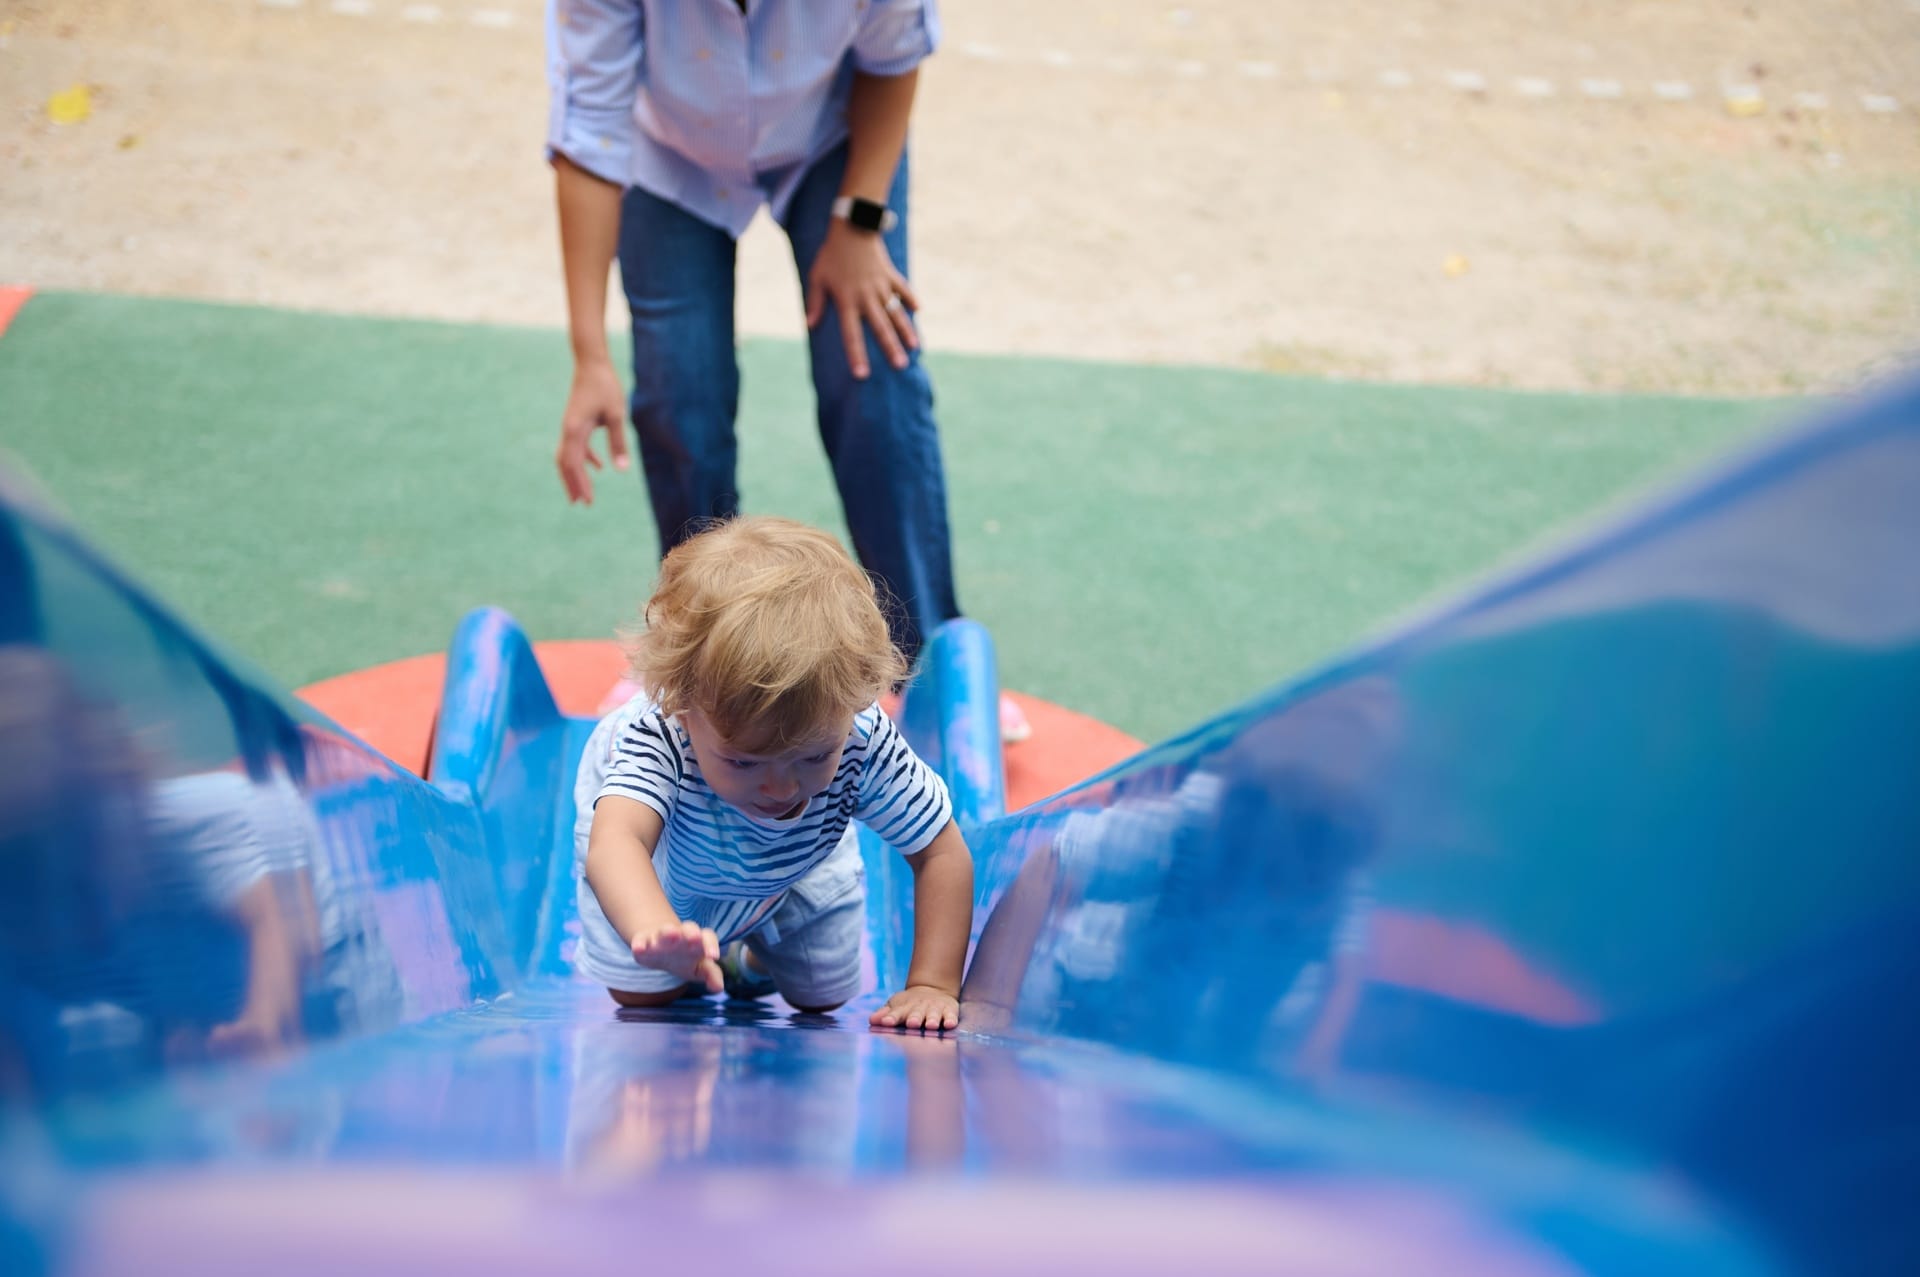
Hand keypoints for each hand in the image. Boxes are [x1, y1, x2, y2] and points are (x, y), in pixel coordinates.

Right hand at [556, 357, 629, 504]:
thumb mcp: (616, 414)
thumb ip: (618, 441)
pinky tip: (599, 467)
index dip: (580, 484)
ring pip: (568, 457)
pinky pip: (576, 446)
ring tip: (582, 493)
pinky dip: (585, 459)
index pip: (574, 464)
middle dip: (573, 484)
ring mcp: (570, 426)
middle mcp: (567, 430)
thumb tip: (622, 468)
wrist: (592, 364)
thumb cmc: (605, 387)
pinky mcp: (575, 422)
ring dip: (575, 475)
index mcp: (574, 430)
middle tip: (581, 504)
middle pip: (566, 464)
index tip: (587, 501)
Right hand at [632, 920, 722, 993]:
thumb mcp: (699, 968)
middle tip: (695, 937)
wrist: (660, 949)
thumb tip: (718, 988)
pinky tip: (639, 948)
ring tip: (671, 934)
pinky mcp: (643, 941)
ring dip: (668, 932)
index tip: (714, 956)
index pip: (708, 937)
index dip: (711, 945)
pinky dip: (640, 943)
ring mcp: (661, 936)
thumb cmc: (685, 958)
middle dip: (692, 932)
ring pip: (665, 931)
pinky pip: (641, 940)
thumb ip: (711, 975)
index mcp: (698, 941)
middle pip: (689, 929)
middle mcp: (681, 935)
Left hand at [805, 220, 918, 379]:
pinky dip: (910, 298)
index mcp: (847, 300)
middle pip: (880, 327)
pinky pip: (903, 288)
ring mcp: (881, 286)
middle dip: (890, 348)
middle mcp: (866, 296)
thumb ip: (814, 302)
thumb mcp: (817, 277)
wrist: (851, 226)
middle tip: (900, 367)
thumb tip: (809, 325)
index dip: (857, 354)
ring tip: (914, 347)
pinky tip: (919, 311)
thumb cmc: (831, 255)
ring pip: (896, 312)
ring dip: (905, 330)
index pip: (851, 334)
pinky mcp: (890, 274)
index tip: (862, 374)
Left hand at [870, 984, 958, 1032]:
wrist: (933, 989)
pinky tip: (950, 1024)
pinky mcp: (949, 1010)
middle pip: (916, 1013)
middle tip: (912, 1024)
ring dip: (932, 1019)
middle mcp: (920, 1008)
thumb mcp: (896, 1006)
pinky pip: (951, 1015)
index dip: (891, 1017)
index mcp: (904, 1008)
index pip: (896, 1013)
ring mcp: (935, 1009)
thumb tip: (871, 1020)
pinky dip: (951, 1019)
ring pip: (934, 1014)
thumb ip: (885, 1014)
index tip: (886, 1022)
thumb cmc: (909, 1005)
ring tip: (931, 1025)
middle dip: (914, 1018)